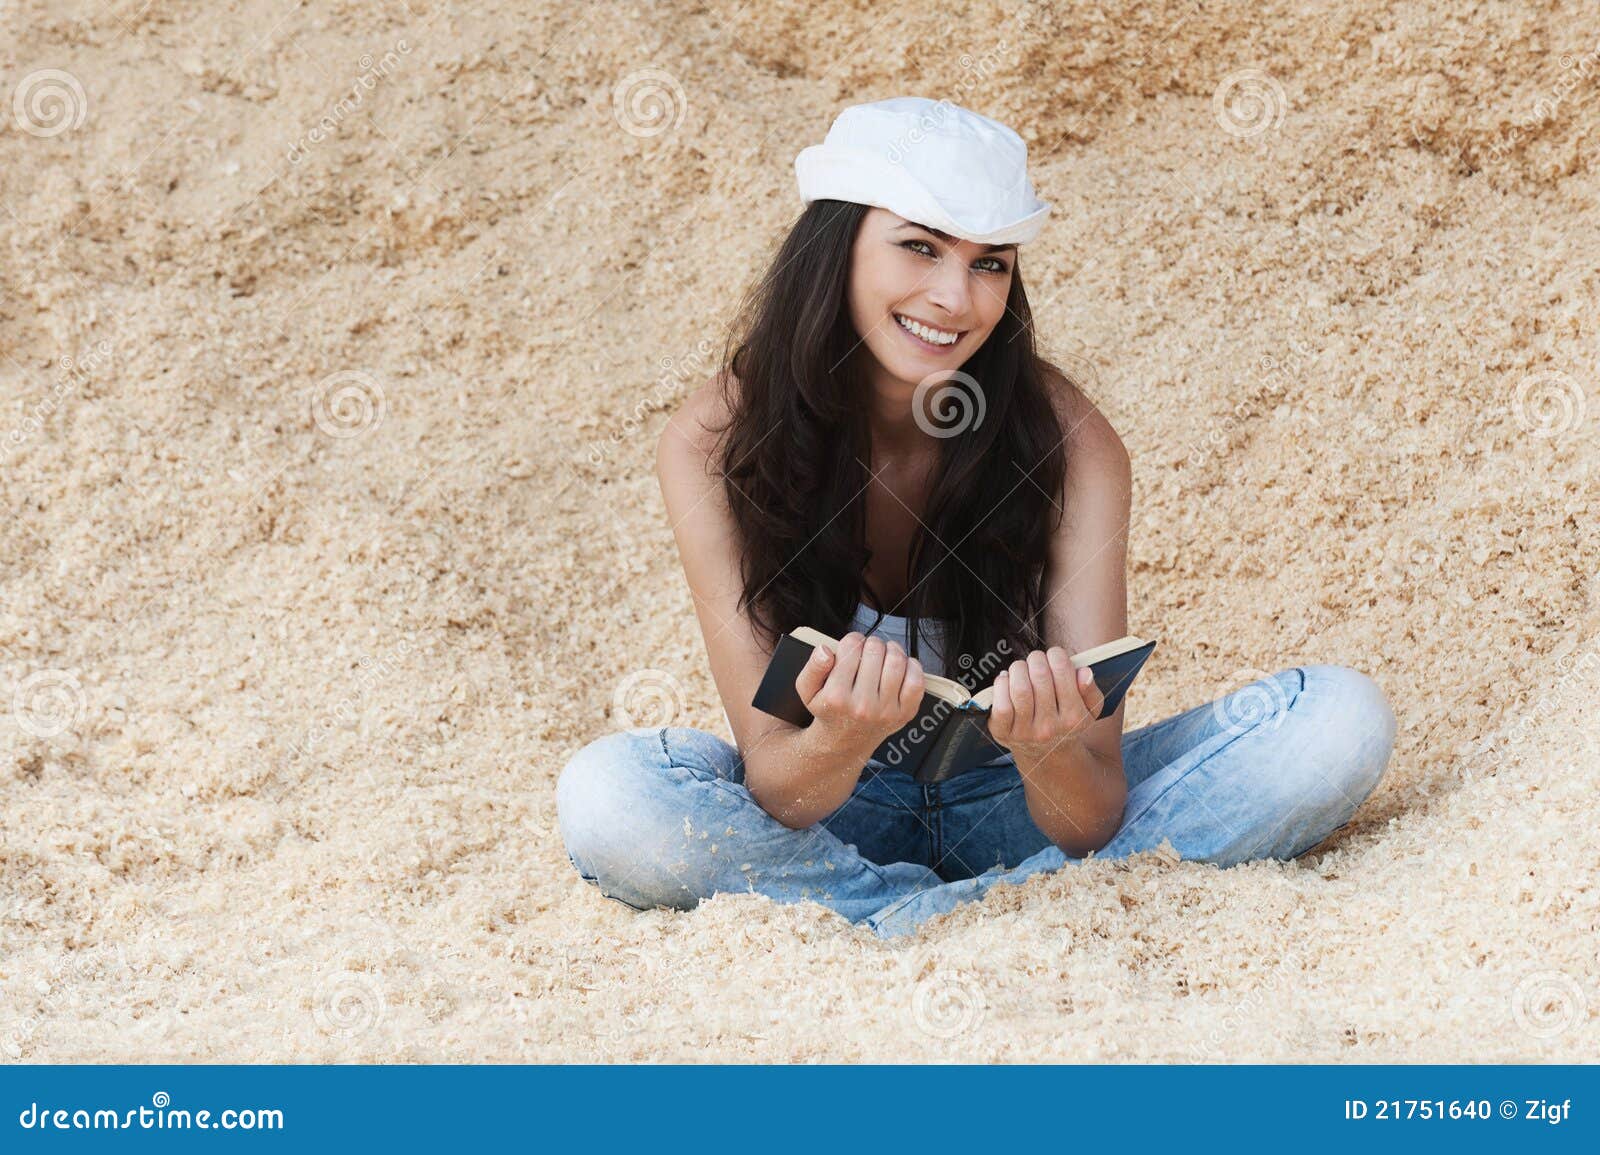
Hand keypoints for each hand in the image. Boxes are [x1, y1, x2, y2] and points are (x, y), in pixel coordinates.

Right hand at [793, 632, 924, 752]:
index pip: (851, 647)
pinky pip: (916, 681)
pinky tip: (902, 666)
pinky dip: (912, 666)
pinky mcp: (904, 714)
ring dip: (892, 649)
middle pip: (875, 651)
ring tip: (885, 653)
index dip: (852, 640)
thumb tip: (825, 650)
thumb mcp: (808, 690)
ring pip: (896, 661)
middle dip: (872, 643)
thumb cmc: (829, 710)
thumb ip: (813, 667)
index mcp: (837, 697)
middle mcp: (862, 706)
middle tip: (868, 650)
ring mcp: (885, 711)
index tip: (852, 645)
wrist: (846, 741)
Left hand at [987, 647, 1105, 759]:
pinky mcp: (1003, 733)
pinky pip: (1001, 704)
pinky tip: (1006, 680)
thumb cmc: (1066, 722)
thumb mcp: (1089, 711)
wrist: (1046, 754)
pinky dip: (1001, 684)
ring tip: (1021, 669)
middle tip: (1036, 660)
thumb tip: (1084, 672)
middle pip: (1039, 675)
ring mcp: (1025, 732)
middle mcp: (1050, 727)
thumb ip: (1091, 691)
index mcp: (1074, 718)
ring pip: (1019, 688)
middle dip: (1036, 659)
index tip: (1054, 656)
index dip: (1056, 655)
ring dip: (1018, 668)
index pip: (1063, 672)